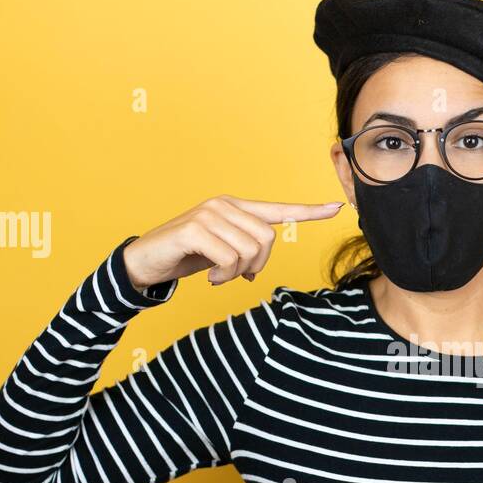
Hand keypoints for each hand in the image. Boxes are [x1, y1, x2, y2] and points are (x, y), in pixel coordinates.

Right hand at [123, 195, 343, 291]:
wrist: (145, 262)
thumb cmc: (185, 257)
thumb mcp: (220, 254)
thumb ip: (243, 253)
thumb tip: (256, 269)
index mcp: (235, 208)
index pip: (278, 209)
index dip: (308, 211)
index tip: (336, 208)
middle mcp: (224, 205)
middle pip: (268, 238)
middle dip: (257, 265)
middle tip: (237, 276)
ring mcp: (209, 214)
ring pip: (250, 250)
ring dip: (237, 273)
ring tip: (219, 276)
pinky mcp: (195, 229)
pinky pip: (229, 258)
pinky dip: (223, 275)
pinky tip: (209, 278)